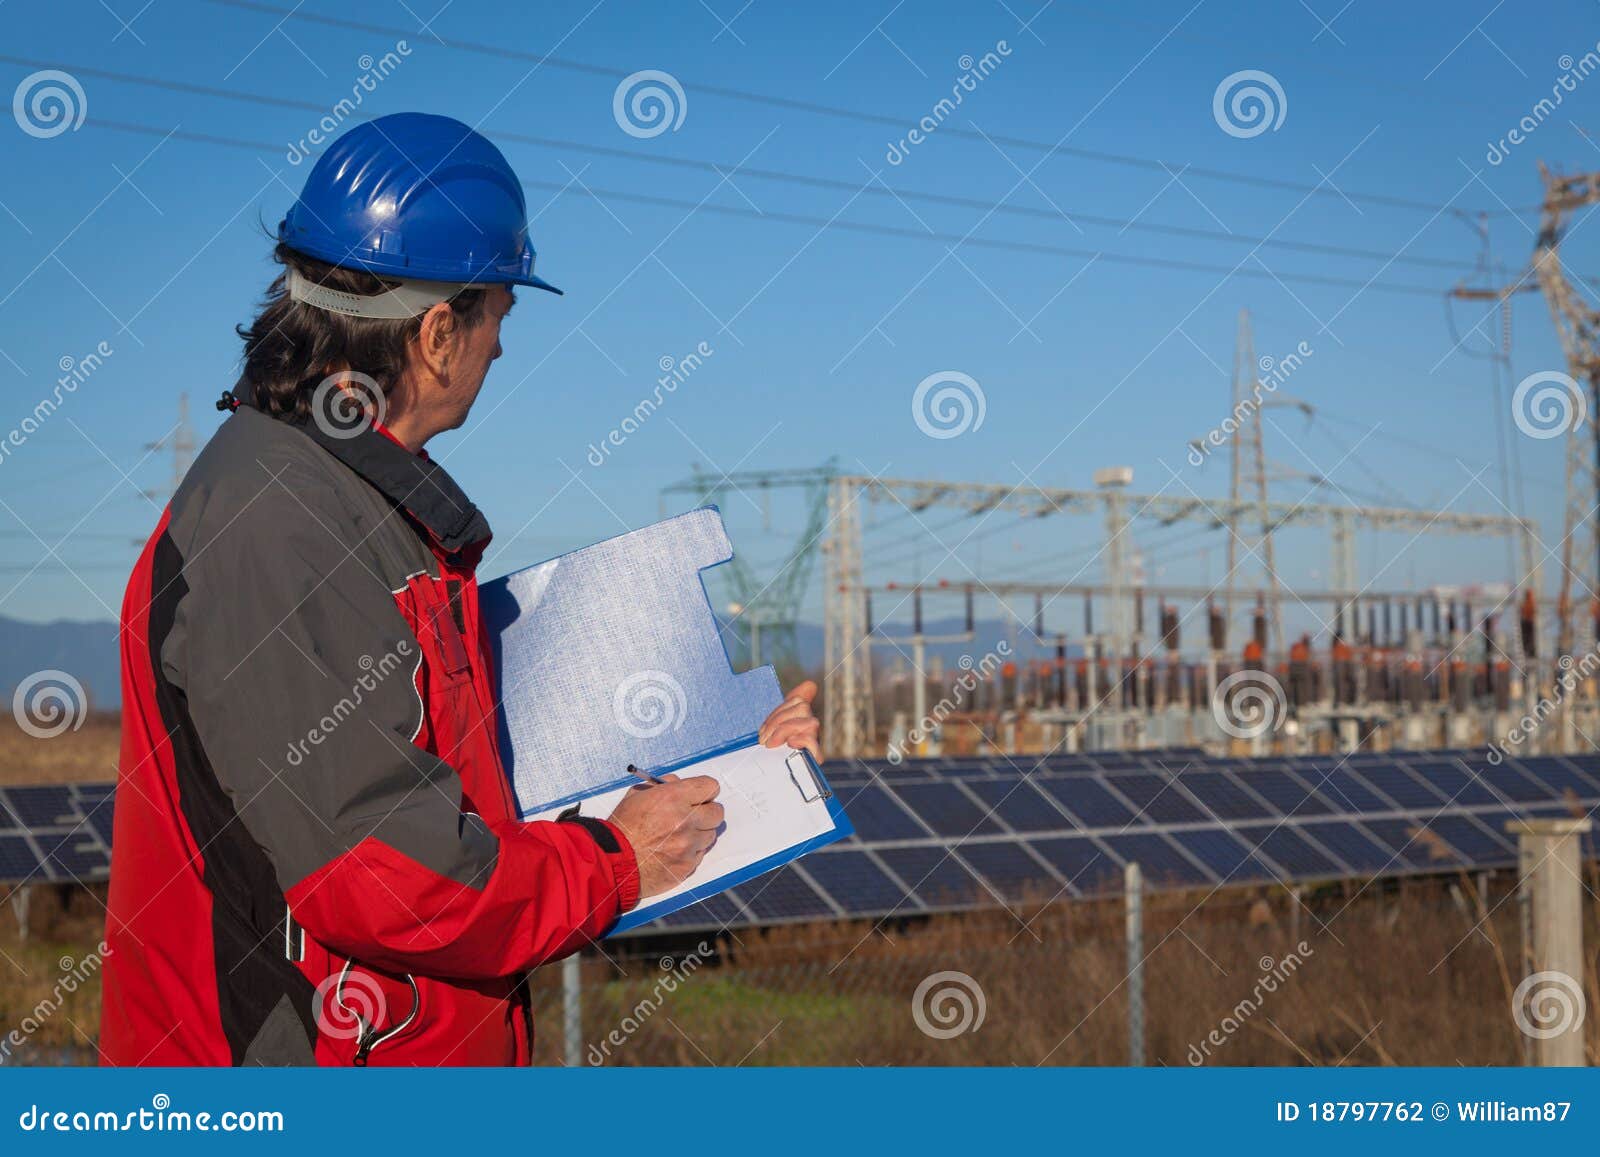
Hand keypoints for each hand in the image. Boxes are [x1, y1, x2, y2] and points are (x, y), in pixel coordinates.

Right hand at [607, 774, 723, 900]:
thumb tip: (681, 783)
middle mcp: (685, 821)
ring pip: (710, 835)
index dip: (705, 791)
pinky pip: (700, 854)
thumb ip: (663, 785)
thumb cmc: (622, 827)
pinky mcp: (687, 866)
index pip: (710, 787)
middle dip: (706, 812)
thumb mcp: (636, 794)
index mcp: (673, 798)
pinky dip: (690, 852)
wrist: (611, 863)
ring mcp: (688, 845)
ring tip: (677, 837)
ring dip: (698, 834)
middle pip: (717, 812)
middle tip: (692, 816)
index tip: (699, 796)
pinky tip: (671, 852)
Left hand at [758, 680, 821, 761]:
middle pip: (802, 707)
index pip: (798, 699)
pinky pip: (811, 741)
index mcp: (799, 720)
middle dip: (778, 720)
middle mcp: (809, 730)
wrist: (767, 788)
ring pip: (808, 721)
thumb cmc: (769, 758)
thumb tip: (810, 684)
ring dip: (784, 730)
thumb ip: (786, 708)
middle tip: (763, 739)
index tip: (764, 728)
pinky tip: (789, 746)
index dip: (781, 708)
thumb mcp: (772, 732)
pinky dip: (800, 740)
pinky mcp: (814, 759)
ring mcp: (813, 744)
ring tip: (770, 744)